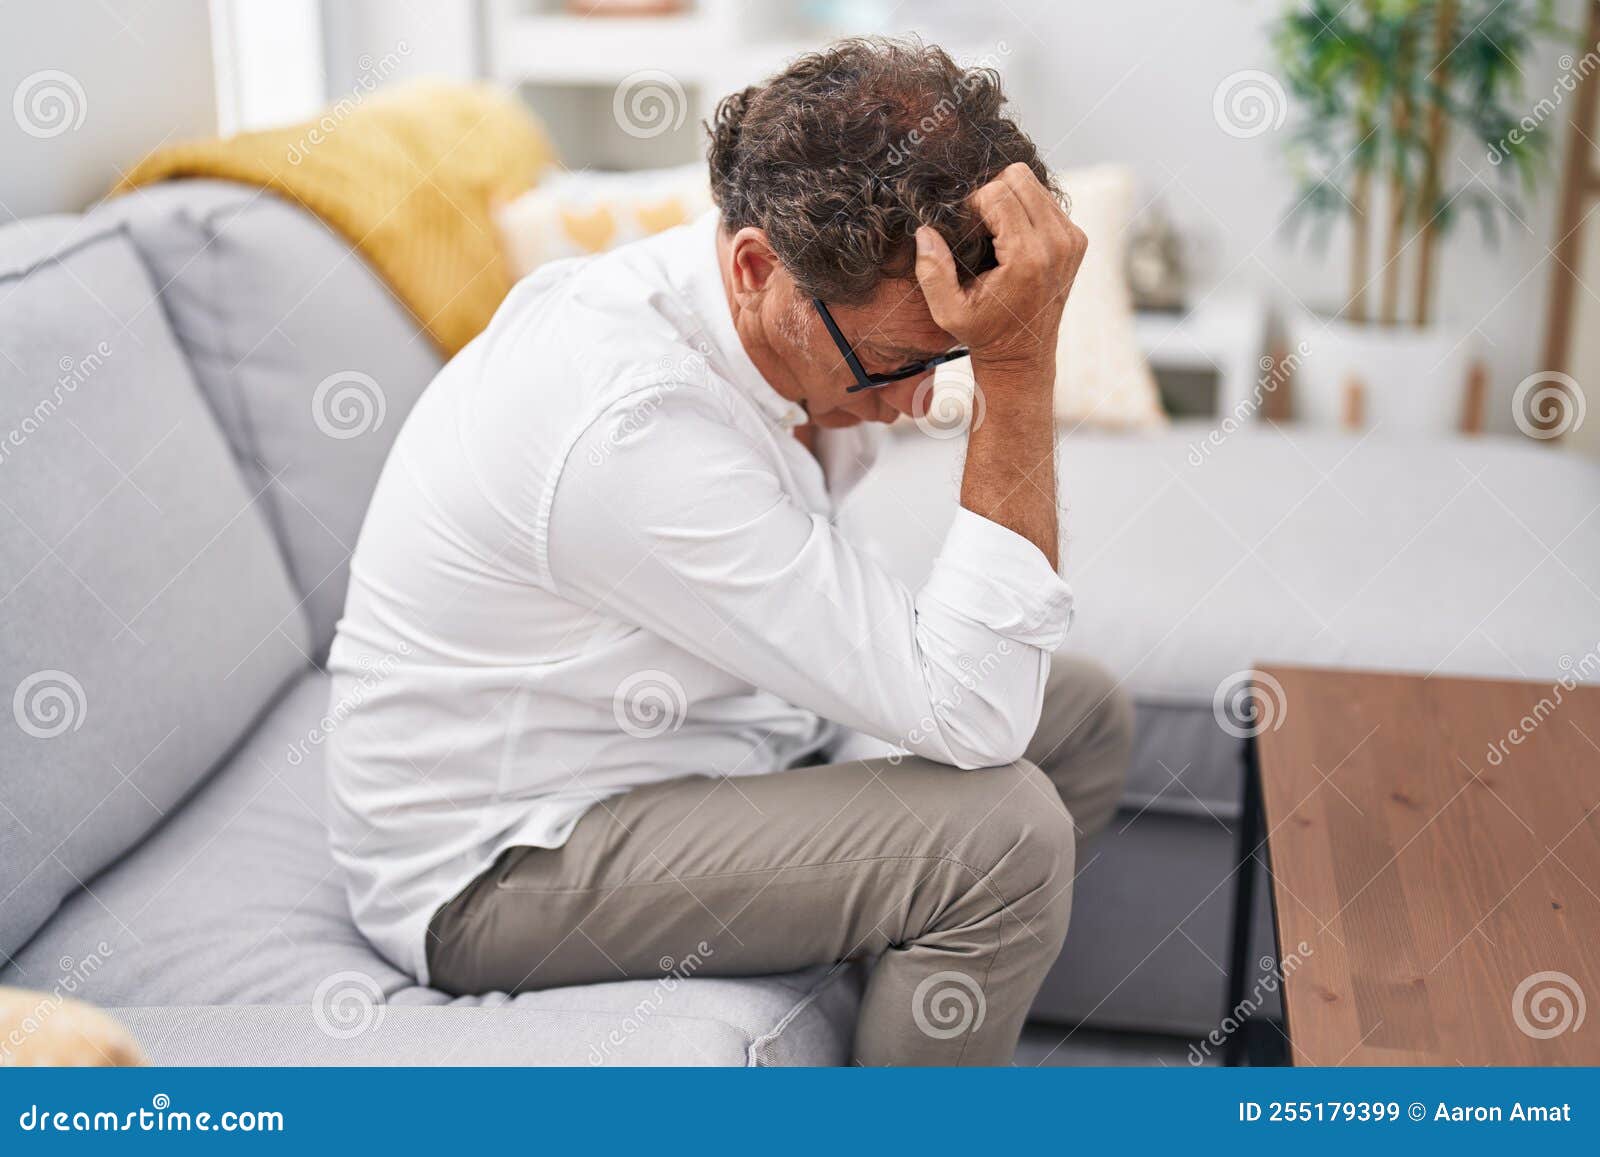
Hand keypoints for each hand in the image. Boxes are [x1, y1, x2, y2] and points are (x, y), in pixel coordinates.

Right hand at [913, 163, 1086, 373]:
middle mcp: (1057, 243)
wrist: (1023, 354)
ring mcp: (1071, 239)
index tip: (966, 232)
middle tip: (979, 226)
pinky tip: (1011, 236)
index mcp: (1027, 258)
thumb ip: (932, 271)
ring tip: (995, 232)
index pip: (997, 193)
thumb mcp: (948, 311)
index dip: (972, 205)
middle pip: (1019, 176)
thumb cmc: (983, 333)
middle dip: (991, 193)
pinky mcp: (1076, 238)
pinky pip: (1046, 199)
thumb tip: (924, 230)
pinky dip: (1025, 208)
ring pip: (1034, 183)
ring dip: (1008, 199)